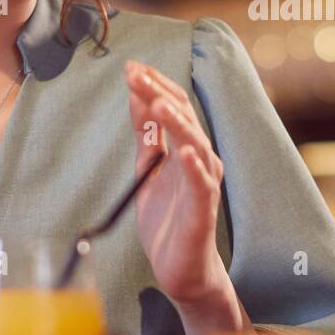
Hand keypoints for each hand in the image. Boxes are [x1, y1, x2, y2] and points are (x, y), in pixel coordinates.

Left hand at [124, 61, 229, 307]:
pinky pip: (202, 185)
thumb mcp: (148, 169)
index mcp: (186, 147)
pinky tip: (185, 152)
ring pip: (195, 144)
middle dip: (159, 92)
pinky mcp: (203, 210)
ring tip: (158, 103)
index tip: (130, 66)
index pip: (174, 105)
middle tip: (136, 73)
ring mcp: (204, 183)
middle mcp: (201, 159)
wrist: (181, 268)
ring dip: (178, 122)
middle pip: (184, 117)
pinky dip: (195, 166)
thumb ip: (147, 136)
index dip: (153, 85)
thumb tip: (137, 96)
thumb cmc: (167, 218)